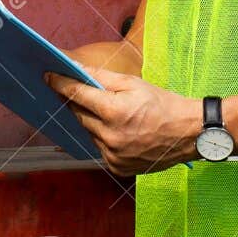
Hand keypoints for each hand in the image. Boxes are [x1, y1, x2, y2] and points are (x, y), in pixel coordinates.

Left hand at [45, 67, 200, 175]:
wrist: (189, 133)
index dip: (60, 83)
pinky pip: (99, 148)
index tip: (49, 76)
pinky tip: (117, 130)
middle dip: (78, 102)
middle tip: (78, 92)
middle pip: (79, 114)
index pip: (76, 95)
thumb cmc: (162, 103)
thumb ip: (101, 76)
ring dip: (91, 121)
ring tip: (107, 113)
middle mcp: (110, 136)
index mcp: (114, 111)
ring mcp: (113, 155)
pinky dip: (102, 138)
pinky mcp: (117, 167)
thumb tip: (75, 69)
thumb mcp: (133, 83)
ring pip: (89, 132)